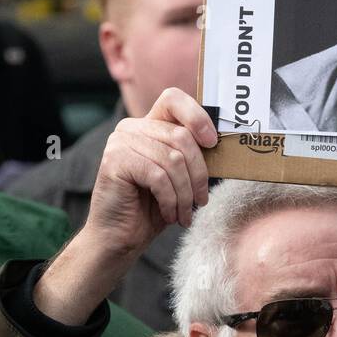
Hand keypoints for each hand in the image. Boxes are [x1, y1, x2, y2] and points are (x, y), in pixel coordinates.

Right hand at [35, 88, 216, 324]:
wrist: (120, 237)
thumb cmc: (153, 206)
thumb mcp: (180, 174)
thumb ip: (192, 153)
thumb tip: (222, 143)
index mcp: (148, 124)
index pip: (174, 98)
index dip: (197, 116)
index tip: (213, 143)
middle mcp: (131, 127)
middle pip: (181, 136)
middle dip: (199, 173)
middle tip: (201, 200)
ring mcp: (120, 142)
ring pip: (173, 159)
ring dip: (185, 192)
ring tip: (185, 212)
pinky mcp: (114, 161)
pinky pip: (158, 176)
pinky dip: (170, 199)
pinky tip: (170, 214)